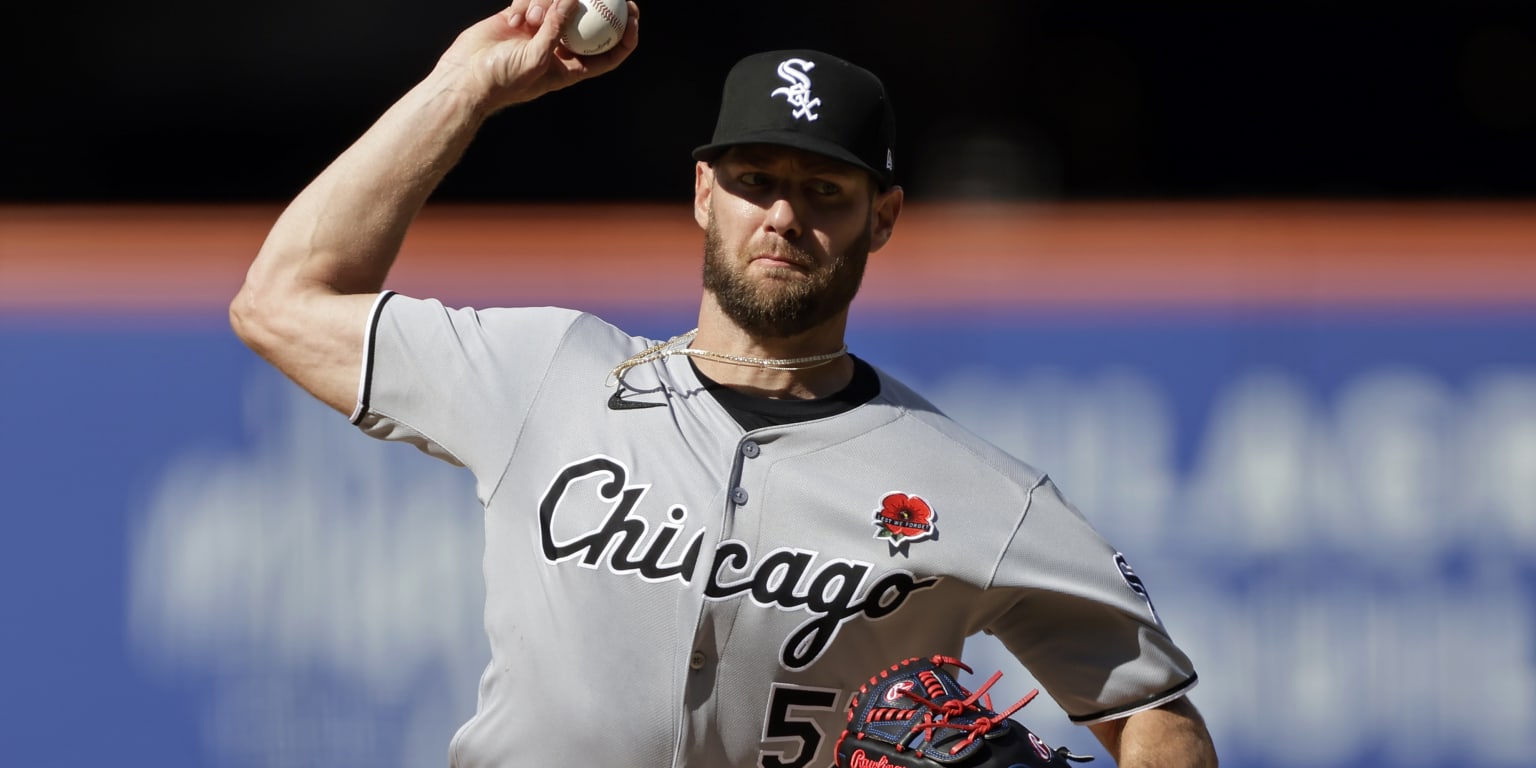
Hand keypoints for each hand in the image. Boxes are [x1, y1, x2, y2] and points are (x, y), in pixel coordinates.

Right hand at [435, 0, 639, 113]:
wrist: (466, 77)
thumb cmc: (503, 80)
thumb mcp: (535, 58)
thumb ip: (555, 29)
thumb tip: (574, 0)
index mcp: (571, 67)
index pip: (609, 53)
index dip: (626, 36)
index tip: (632, 17)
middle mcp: (559, 48)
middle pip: (589, 23)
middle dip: (600, 4)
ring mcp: (540, 32)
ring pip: (558, 5)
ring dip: (545, 6)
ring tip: (528, 21)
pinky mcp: (520, 18)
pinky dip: (526, 3)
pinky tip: (513, 15)